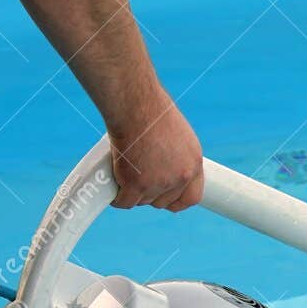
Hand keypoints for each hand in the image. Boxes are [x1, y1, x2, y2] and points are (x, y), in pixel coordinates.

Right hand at [107, 92, 203, 211]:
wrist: (135, 105)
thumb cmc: (151, 111)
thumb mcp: (175, 135)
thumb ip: (174, 156)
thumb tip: (162, 169)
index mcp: (193, 163)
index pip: (192, 197)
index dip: (177, 202)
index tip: (166, 201)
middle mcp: (180, 176)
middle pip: (162, 202)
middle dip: (149, 195)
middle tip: (137, 178)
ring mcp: (159, 183)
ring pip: (141, 201)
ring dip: (131, 192)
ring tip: (124, 171)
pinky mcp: (136, 185)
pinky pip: (124, 202)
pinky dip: (116, 197)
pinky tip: (113, 186)